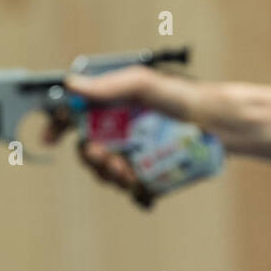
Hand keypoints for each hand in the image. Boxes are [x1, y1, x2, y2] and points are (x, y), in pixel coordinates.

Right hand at [42, 64, 217, 204]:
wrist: (220, 124)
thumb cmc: (184, 96)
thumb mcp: (146, 85)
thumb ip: (111, 87)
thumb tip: (71, 85)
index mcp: (113, 102)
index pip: (75, 112)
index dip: (57, 124)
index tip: (50, 138)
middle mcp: (119, 126)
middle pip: (85, 146)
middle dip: (89, 155)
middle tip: (104, 157)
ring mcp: (131, 149)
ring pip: (103, 168)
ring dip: (106, 173)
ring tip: (125, 171)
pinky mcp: (145, 169)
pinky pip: (124, 183)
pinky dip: (124, 185)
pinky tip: (135, 181)